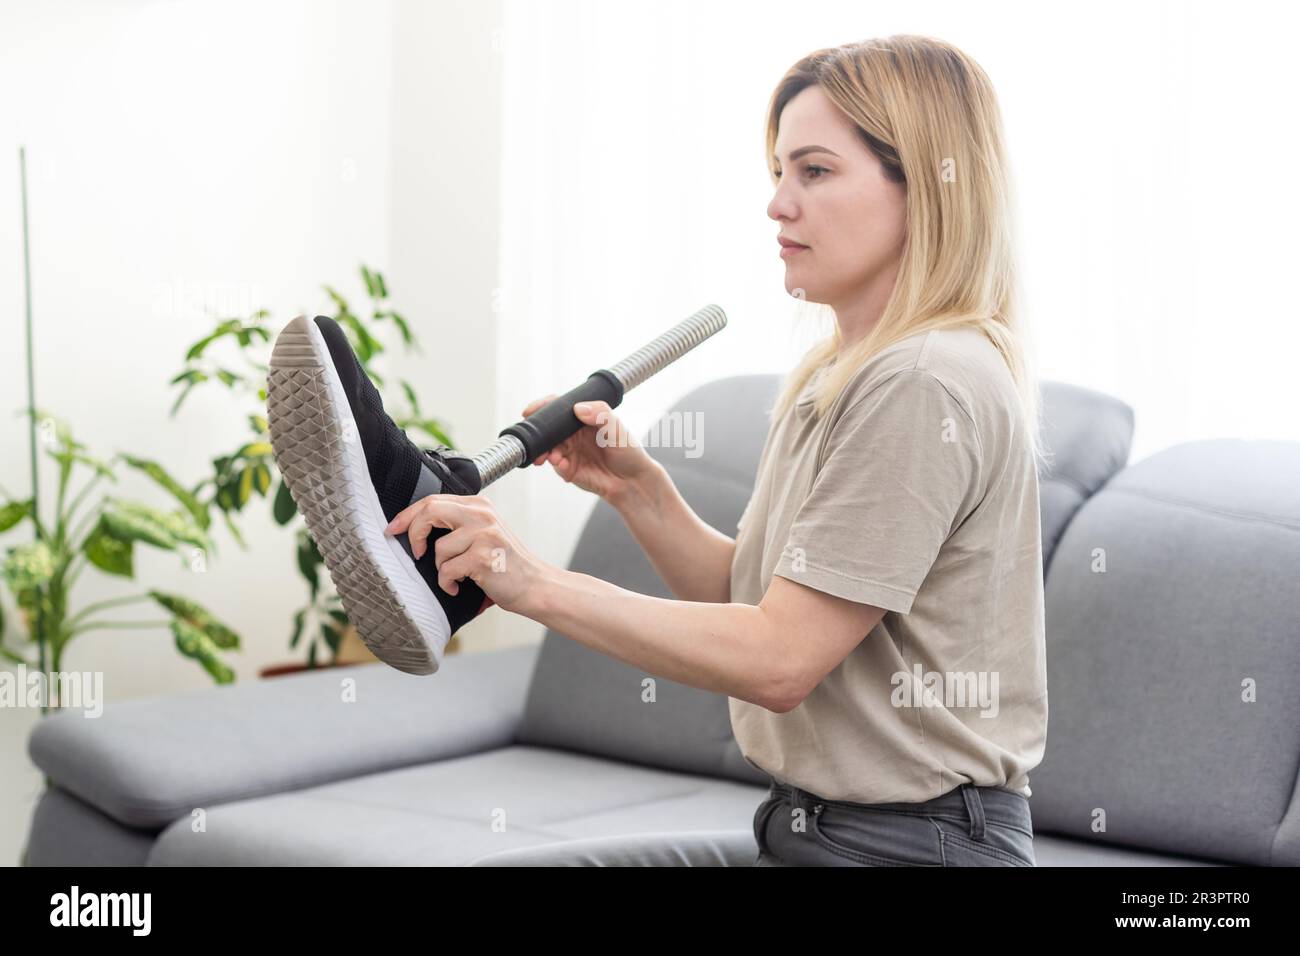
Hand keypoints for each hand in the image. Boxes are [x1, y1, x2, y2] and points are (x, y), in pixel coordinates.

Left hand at [383, 493, 551, 616]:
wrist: (535, 585)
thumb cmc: (507, 564)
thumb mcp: (484, 534)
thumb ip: (458, 525)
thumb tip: (415, 529)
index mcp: (479, 505)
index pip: (434, 500)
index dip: (408, 515)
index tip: (394, 528)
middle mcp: (481, 515)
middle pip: (430, 511)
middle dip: (413, 532)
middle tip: (414, 552)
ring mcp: (483, 534)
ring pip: (438, 549)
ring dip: (442, 569)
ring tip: (457, 576)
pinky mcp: (483, 556)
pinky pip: (447, 571)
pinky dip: (449, 583)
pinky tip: (461, 586)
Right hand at [519, 394, 658, 500]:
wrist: (633, 481)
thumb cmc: (628, 452)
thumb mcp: (617, 428)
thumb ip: (600, 414)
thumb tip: (578, 408)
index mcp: (584, 419)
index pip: (558, 408)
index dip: (543, 408)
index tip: (531, 411)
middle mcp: (573, 435)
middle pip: (548, 429)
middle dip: (538, 434)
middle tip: (536, 440)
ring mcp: (570, 452)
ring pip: (549, 448)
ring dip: (546, 452)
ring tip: (555, 458)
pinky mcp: (570, 469)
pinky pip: (557, 466)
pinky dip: (558, 466)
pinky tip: (565, 467)